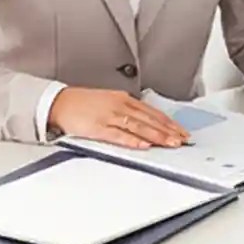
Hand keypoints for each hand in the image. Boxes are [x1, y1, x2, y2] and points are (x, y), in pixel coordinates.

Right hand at [48, 88, 189, 149]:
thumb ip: (128, 111)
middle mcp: (120, 106)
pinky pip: (118, 134)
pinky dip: (132, 140)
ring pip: (139, 126)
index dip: (169, 123)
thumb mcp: (110, 101)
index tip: (181, 131)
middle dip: (168, 130)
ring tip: (170, 143)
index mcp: (124, 99)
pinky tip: (144, 145)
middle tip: (183, 140)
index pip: (153, 112)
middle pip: (149, 119)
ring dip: (157, 135)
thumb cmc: (83, 103)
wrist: (60, 102)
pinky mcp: (98, 127)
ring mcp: (109, 116)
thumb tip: (146, 122)